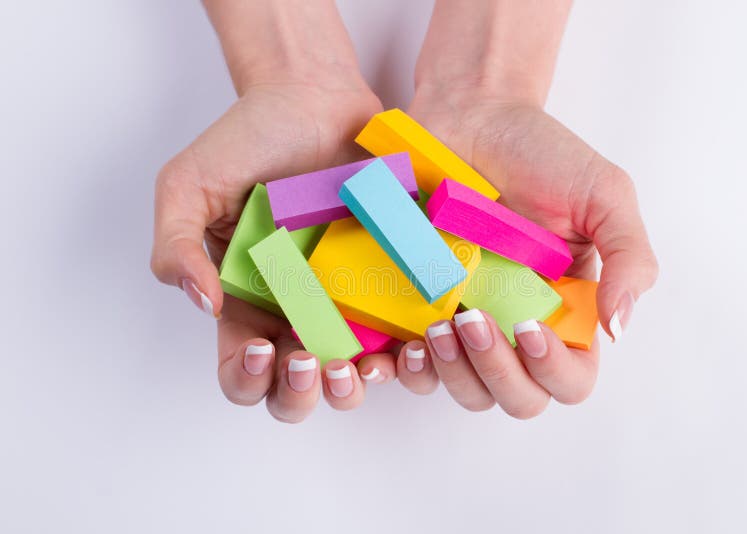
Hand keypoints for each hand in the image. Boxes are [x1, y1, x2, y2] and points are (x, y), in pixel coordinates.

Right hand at [151, 77, 384, 421]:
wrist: (315, 96)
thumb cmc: (247, 139)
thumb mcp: (188, 186)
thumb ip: (176, 245)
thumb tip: (204, 304)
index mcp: (246, 302)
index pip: (239, 369)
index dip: (245, 379)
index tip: (259, 349)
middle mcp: (297, 312)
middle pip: (295, 389)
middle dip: (301, 395)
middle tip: (312, 364)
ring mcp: (347, 300)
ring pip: (352, 375)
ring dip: (354, 388)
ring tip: (361, 367)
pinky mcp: (391, 280)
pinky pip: (403, 334)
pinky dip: (407, 353)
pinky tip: (409, 343)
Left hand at [366, 89, 657, 417]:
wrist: (471, 116)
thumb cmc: (541, 153)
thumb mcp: (604, 195)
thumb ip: (630, 258)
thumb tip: (618, 330)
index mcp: (565, 310)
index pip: (570, 378)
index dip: (554, 371)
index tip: (530, 326)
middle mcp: (515, 325)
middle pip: (516, 397)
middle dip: (497, 374)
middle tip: (474, 320)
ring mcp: (465, 320)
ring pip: (464, 389)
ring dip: (451, 374)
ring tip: (439, 326)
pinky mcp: (417, 308)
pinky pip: (412, 367)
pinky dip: (408, 369)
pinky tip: (405, 346)